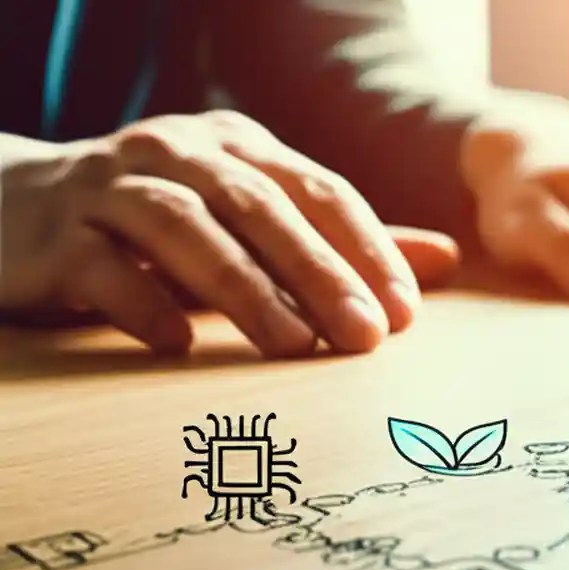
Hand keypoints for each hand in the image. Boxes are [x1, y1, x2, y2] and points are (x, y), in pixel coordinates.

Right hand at [0, 111, 457, 356]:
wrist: (13, 209)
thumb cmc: (158, 225)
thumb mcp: (254, 224)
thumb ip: (342, 243)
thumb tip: (448, 261)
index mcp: (236, 146)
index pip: (320, 191)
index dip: (368, 249)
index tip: (406, 313)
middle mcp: (177, 152)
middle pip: (262, 208)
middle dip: (321, 274)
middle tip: (367, 337)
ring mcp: (110, 188)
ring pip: (185, 229)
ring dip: (244, 290)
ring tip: (292, 348)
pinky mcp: (53, 235)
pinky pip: (101, 267)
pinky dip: (141, 303)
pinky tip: (179, 345)